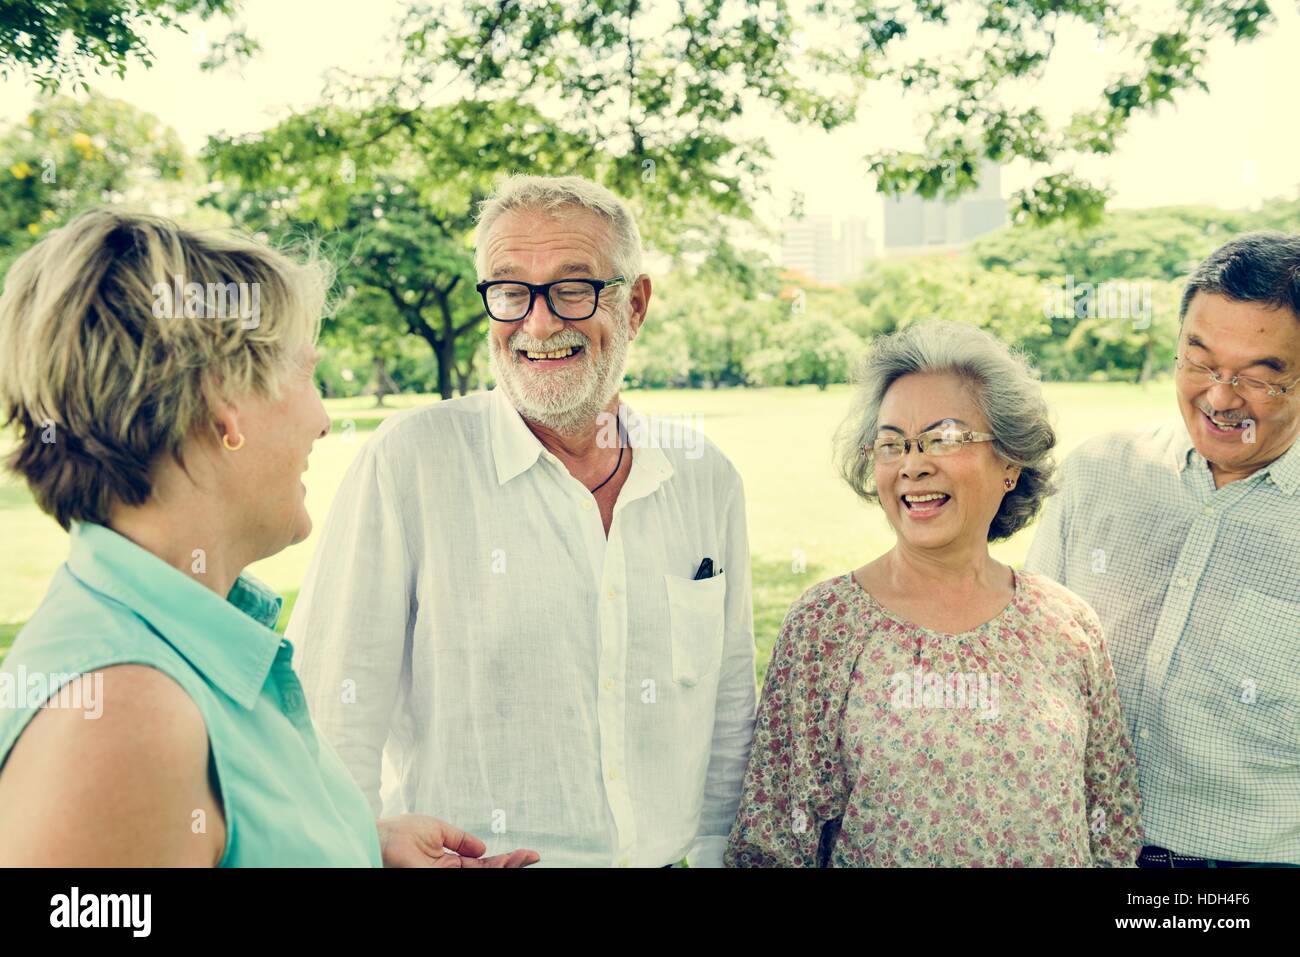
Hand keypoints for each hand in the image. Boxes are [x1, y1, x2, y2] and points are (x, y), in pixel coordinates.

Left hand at [376, 814, 539, 867]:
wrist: (380, 837)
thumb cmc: (400, 833)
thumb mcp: (438, 830)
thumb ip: (461, 840)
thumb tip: (484, 847)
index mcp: (450, 863)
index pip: (483, 865)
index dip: (505, 860)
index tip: (526, 853)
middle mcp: (450, 873)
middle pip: (488, 872)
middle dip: (511, 864)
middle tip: (530, 856)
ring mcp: (445, 877)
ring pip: (483, 875)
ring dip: (504, 866)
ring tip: (522, 857)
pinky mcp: (439, 877)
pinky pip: (471, 875)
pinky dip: (490, 869)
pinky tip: (503, 864)